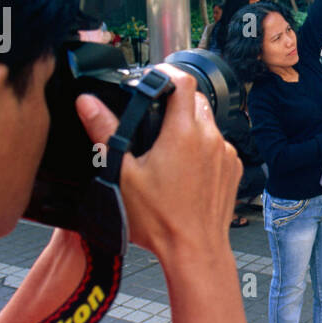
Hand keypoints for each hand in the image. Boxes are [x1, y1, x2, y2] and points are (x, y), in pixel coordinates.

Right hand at [76, 67, 240, 259]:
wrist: (194, 250)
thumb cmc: (160, 220)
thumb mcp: (123, 174)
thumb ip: (106, 132)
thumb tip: (88, 103)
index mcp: (183, 132)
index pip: (182, 80)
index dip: (166, 72)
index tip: (154, 76)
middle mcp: (210, 138)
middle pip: (195, 101)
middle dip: (176, 102)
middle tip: (153, 117)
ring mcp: (226, 154)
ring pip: (208, 124)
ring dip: (190, 126)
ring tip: (167, 148)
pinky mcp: (233, 170)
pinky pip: (219, 146)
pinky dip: (204, 148)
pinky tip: (185, 169)